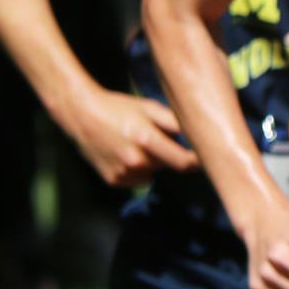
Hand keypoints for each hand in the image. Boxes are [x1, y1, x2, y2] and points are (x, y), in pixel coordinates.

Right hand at [60, 88, 197, 187]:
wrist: (81, 116)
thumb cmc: (119, 108)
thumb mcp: (149, 108)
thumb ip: (175, 123)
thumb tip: (197, 136)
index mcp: (146, 139)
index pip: (183, 161)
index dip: (197, 162)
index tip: (207, 160)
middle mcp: (135, 160)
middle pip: (167, 165)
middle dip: (168, 153)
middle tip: (154, 136)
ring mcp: (123, 173)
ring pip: (152, 172)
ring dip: (152, 162)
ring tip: (135, 143)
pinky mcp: (113, 181)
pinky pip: (137, 179)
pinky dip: (136, 170)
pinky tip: (124, 152)